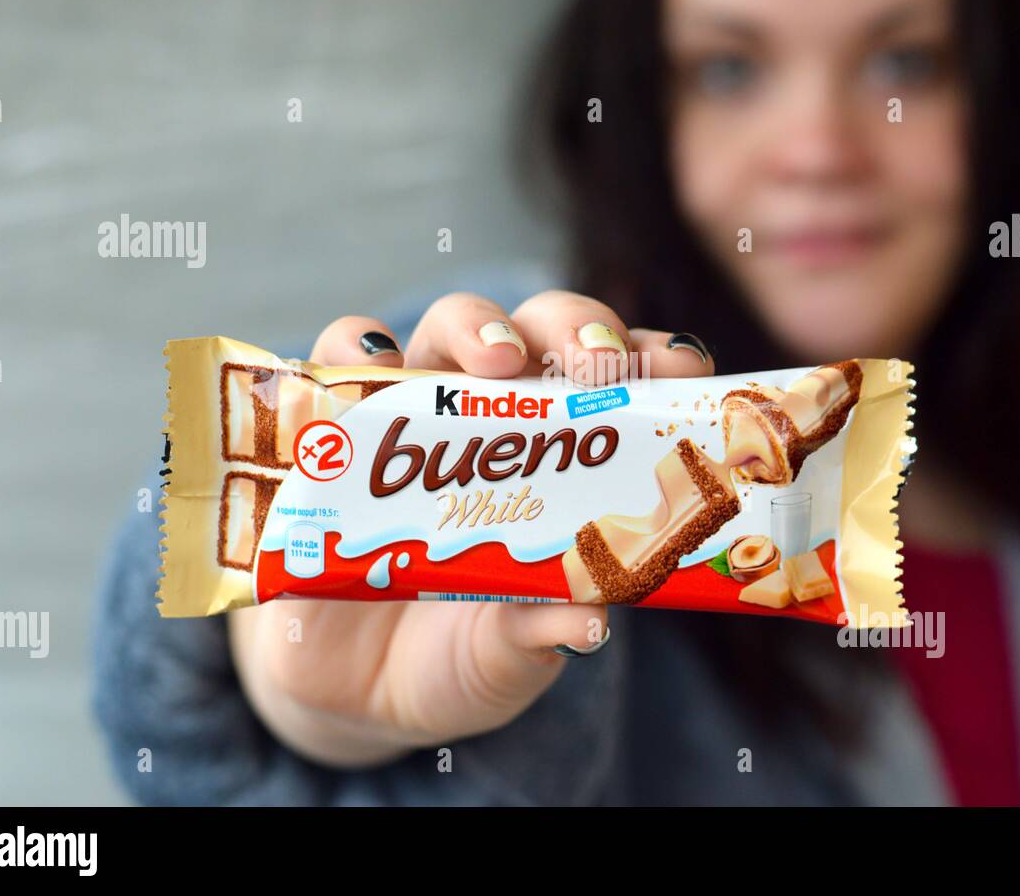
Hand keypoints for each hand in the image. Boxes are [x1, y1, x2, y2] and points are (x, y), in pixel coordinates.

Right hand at [228, 290, 714, 766]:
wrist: (354, 692)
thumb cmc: (459, 656)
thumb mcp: (505, 659)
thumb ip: (537, 636)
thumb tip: (587, 624)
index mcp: (565, 465)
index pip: (623, 387)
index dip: (656, 362)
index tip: (680, 368)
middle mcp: (499, 423)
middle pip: (545, 335)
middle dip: (577, 330)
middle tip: (594, 362)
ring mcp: (420, 417)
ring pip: (454, 328)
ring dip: (479, 329)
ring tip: (497, 363)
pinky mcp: (340, 427)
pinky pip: (340, 361)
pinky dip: (354, 347)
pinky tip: (374, 363)